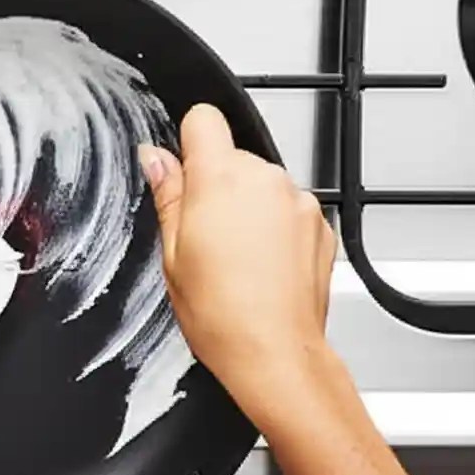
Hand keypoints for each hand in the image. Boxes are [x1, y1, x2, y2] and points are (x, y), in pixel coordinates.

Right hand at [138, 104, 334, 400]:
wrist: (275, 354)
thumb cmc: (221, 316)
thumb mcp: (173, 255)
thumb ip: (167, 195)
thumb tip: (155, 159)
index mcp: (220, 180)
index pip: (204, 120)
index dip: (188, 142)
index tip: (182, 173)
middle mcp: (265, 180)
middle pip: (233, 158)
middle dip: (216, 187)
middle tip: (204, 238)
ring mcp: (298, 201)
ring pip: (262, 185)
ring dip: (248, 208)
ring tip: (235, 259)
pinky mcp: (320, 224)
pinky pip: (287, 210)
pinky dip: (275, 229)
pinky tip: (261, 267)